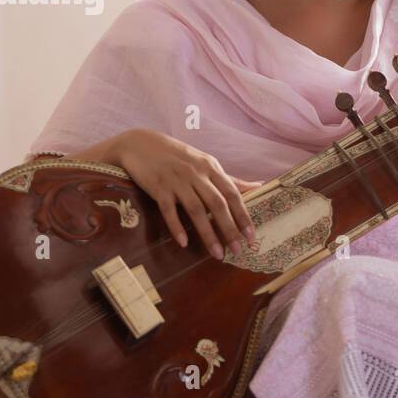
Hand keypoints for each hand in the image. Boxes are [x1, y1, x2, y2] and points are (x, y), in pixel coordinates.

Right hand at [112, 128, 262, 259]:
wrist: (139, 143)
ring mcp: (176, 180)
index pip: (232, 194)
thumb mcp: (205, 162)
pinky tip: (184, 243)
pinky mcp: (158, 187)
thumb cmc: (177, 155)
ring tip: (217, 254)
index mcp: (211, 167)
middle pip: (217, 204)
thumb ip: (229, 178)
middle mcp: (196, 173)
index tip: (251, 236)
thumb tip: (258, 185)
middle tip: (238, 251)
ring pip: (196, 210)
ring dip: (208, 234)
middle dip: (229, 229)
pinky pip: (168, 210)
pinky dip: (176, 227)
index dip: (243, 216)